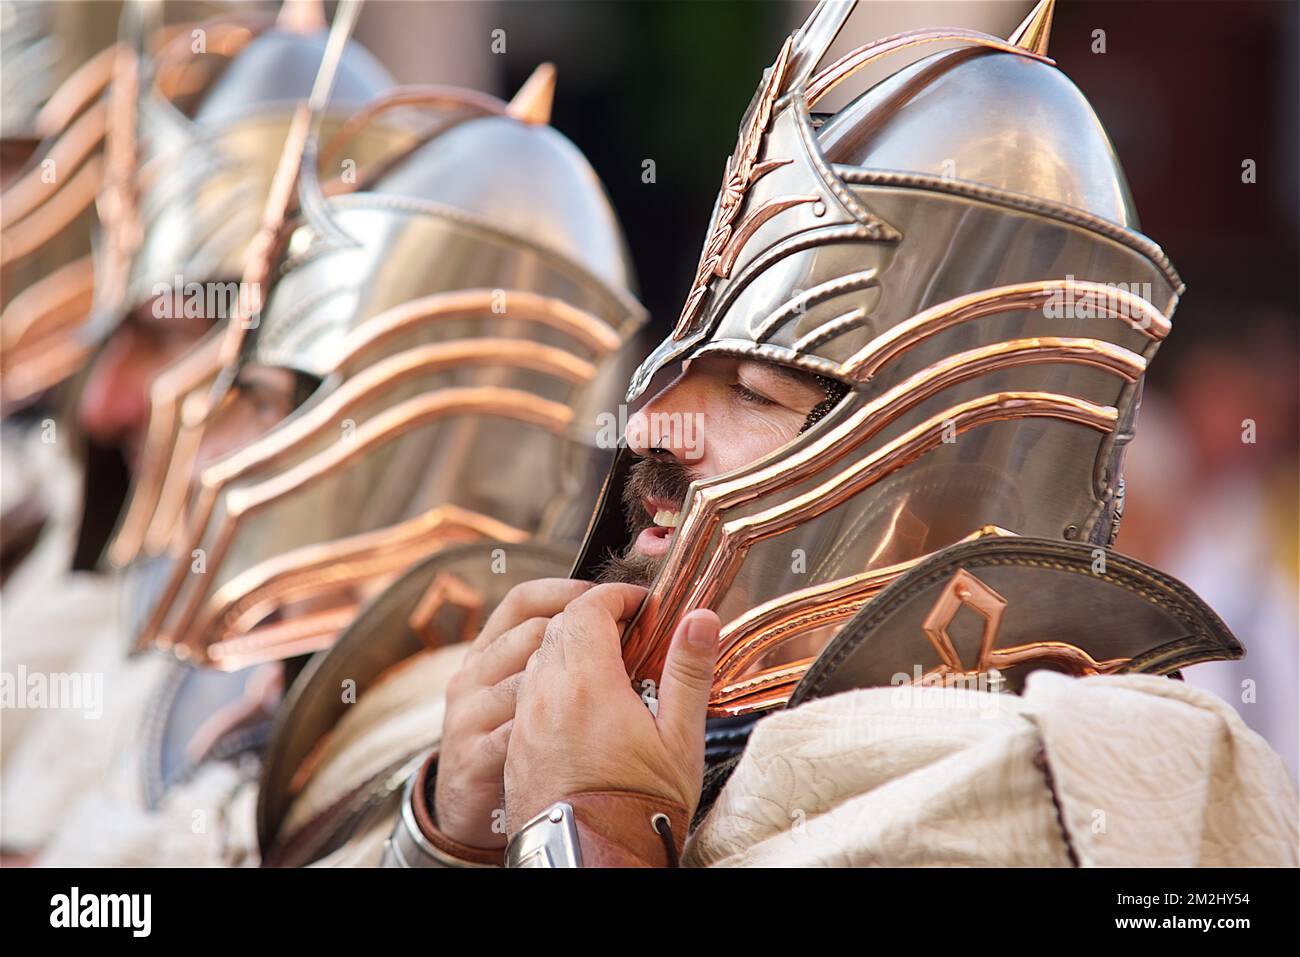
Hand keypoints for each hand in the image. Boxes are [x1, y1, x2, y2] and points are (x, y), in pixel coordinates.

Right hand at [434, 578, 593, 847]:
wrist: (473, 815)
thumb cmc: (515, 744)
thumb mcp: (527, 691)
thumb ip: (557, 653)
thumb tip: (614, 616)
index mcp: (490, 651)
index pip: (524, 599)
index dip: (568, 590)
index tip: (616, 594)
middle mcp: (473, 675)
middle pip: (533, 631)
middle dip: (586, 637)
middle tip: (631, 648)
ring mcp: (467, 715)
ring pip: (529, 678)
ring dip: (574, 688)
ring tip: (612, 701)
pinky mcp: (471, 755)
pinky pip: (522, 731)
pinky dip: (557, 735)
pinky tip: (582, 744)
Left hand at [505, 583, 720, 831]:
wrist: (593, 861)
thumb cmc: (640, 805)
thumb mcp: (680, 737)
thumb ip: (688, 670)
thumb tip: (700, 619)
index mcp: (586, 683)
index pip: (587, 609)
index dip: (614, 597)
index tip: (638, 604)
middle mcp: (545, 695)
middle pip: (558, 629)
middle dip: (590, 620)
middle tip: (627, 634)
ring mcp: (525, 723)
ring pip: (538, 662)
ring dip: (568, 652)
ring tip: (607, 673)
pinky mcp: (516, 749)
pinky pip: (528, 697)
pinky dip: (552, 686)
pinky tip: (582, 711)